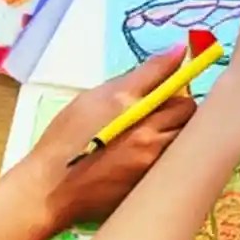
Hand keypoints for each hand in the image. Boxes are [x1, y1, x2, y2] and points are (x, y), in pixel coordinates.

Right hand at [21, 50, 196, 226]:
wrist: (50, 189)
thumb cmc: (68, 136)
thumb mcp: (100, 96)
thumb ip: (144, 74)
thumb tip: (180, 49)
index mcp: (139, 118)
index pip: (185, 100)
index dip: (177, 94)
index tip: (165, 93)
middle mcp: (151, 144)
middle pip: (189, 123)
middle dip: (179, 114)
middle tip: (156, 114)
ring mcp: (151, 171)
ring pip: (182, 144)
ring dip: (174, 136)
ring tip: (149, 137)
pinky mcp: (148, 190)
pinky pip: (171, 168)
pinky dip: (165, 159)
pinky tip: (141, 159)